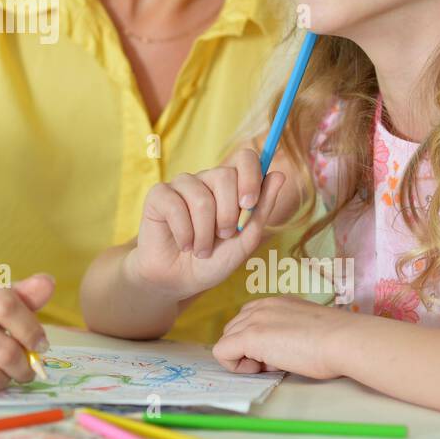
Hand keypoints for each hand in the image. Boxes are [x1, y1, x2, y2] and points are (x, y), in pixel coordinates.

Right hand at [128, 148, 284, 300]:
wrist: (180, 280)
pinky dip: (184, 233)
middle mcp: (206, 179)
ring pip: (200, 197)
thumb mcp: (245, 240)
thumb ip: (262, 209)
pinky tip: (184, 244)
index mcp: (230, 185)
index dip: (250, 176)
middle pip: (224, 175)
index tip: (249, 204)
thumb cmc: (214, 260)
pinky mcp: (159, 196)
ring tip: (201, 249)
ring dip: (204, 233)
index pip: (245, 158)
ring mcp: (181, 186)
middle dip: (228, 214)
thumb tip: (280, 175)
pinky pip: (174, 206)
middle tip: (223, 236)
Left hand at [213, 296, 353, 378]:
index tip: (279, 352)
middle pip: (233, 330)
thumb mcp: (304, 330)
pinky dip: (235, 366)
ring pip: (226, 340)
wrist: (344, 340)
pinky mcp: (250, 337)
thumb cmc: (335, 341)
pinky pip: (221, 352)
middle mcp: (260, 306)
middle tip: (275, 361)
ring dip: (243, 357)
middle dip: (247, 349)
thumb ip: (283, 334)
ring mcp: (253, 320)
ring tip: (271, 364)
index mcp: (274, 303)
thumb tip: (271, 353)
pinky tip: (259, 369)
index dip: (257, 342)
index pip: (247, 320)